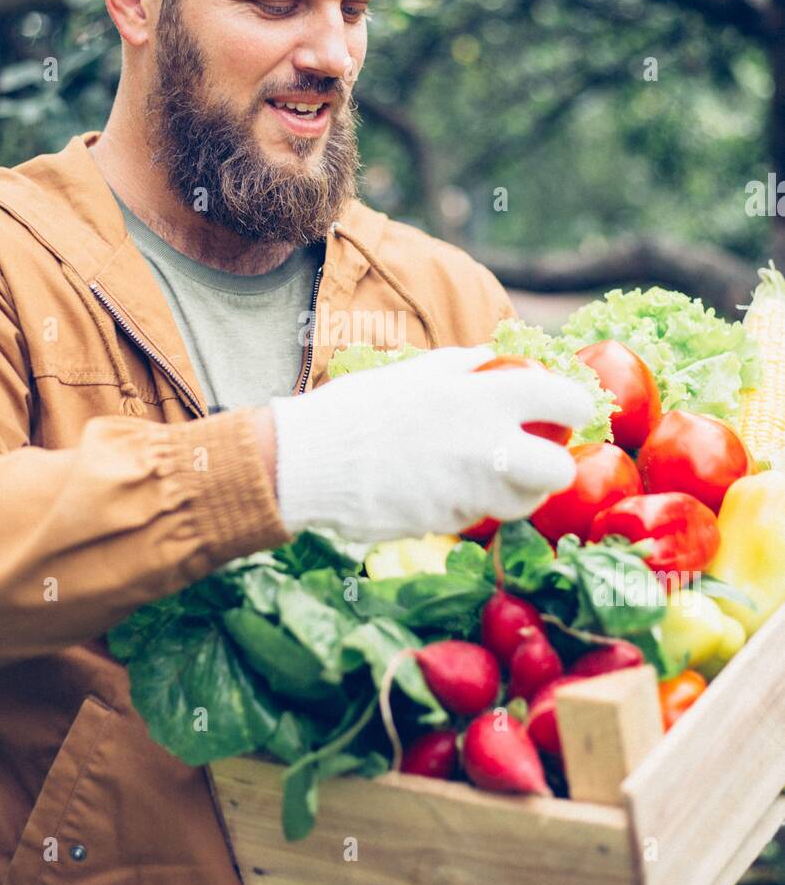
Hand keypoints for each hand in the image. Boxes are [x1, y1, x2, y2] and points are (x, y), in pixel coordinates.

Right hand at [267, 344, 595, 542]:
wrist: (311, 462)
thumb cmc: (362, 408)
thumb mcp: (421, 371)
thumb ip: (471, 367)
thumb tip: (503, 361)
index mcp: (487, 397)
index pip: (567, 402)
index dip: (573, 409)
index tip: (564, 413)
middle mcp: (488, 446)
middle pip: (560, 471)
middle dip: (555, 466)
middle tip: (536, 455)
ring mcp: (470, 491)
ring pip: (524, 503)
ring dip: (515, 491)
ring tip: (486, 473)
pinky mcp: (449, 523)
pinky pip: (479, 516)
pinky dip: (472, 504)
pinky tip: (442, 486)